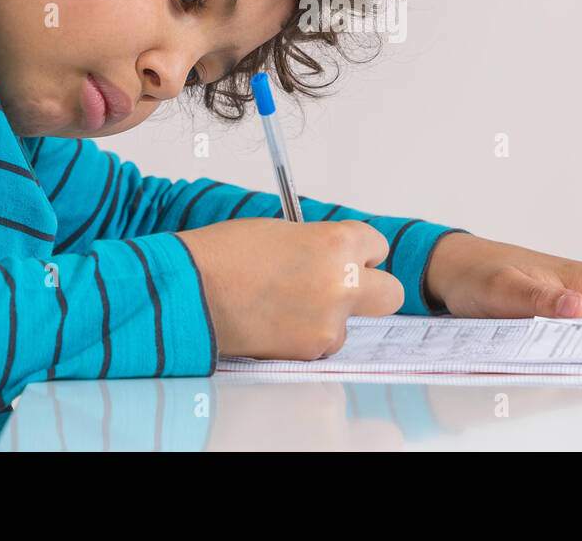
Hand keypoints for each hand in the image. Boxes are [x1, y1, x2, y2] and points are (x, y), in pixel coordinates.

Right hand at [176, 217, 403, 358]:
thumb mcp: (286, 232)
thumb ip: (322, 246)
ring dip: (329, 317)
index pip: (378, 247)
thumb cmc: (228, 254)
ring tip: (286, 304)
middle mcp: (344, 282)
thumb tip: (337, 259)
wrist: (190, 288)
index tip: (346, 256)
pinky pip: (322, 344)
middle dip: (372, 290)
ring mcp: (330, 320)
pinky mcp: (310, 350)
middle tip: (344, 287)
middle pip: (391, 293)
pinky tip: (276, 321)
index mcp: (338, 243)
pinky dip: (305, 336)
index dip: (359, 252)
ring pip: (350, 324)